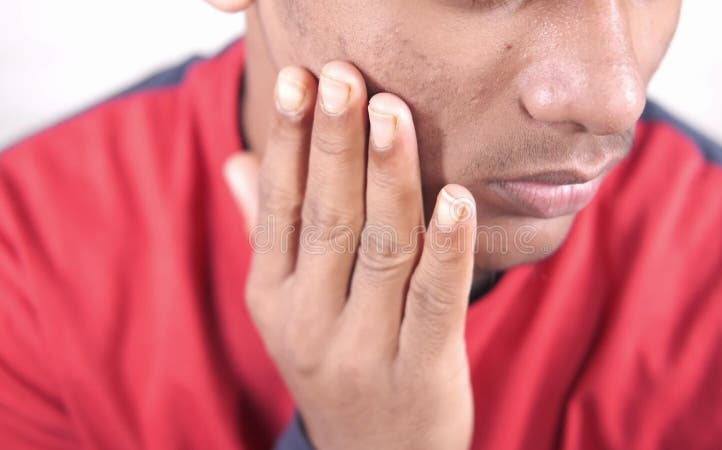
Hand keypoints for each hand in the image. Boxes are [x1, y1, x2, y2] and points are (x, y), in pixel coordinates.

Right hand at [225, 61, 476, 449]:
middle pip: (327, 218)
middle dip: (335, 143)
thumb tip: (239, 162)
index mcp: (275, 296)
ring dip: (388, 178)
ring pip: (381, 248)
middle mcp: (310, 320)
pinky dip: (448, 248)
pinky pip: (435, 300)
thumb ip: (267, 234)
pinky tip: (457, 198)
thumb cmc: (336, 362)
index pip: (281, 206)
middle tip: (344, 78)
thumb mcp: (287, 308)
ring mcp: (365, 348)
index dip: (290, 142)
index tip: (299, 80)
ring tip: (392, 114)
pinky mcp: (422, 369)